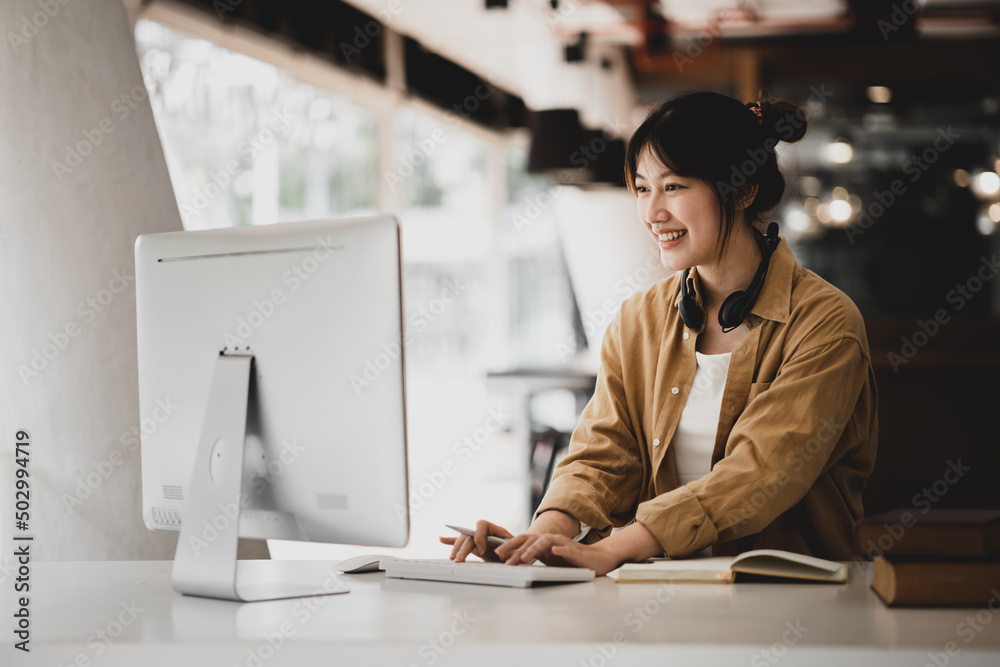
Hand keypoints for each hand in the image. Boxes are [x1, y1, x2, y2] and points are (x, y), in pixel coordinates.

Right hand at [440, 520, 513, 562]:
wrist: (517, 553)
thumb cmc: (517, 552)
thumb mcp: (516, 551)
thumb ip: (510, 552)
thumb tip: (503, 555)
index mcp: (494, 529)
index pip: (482, 525)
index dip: (479, 536)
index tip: (481, 550)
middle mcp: (483, 531)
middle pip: (469, 534)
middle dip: (463, 547)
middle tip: (460, 560)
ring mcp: (476, 538)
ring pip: (462, 539)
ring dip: (456, 548)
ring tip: (453, 559)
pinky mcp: (472, 545)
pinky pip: (460, 541)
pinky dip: (450, 540)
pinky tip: (440, 539)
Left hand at [495, 533, 621, 575]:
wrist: (596, 559)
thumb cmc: (572, 561)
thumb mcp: (549, 560)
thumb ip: (536, 557)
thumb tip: (515, 562)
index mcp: (543, 542)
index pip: (523, 541)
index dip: (509, 547)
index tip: (496, 555)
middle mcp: (550, 540)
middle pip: (529, 539)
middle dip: (514, 547)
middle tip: (502, 556)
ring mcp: (562, 543)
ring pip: (544, 542)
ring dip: (532, 549)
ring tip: (522, 558)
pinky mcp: (574, 550)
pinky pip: (565, 548)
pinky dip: (558, 549)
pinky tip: (553, 552)